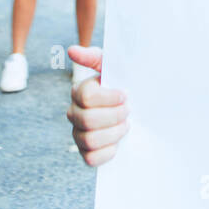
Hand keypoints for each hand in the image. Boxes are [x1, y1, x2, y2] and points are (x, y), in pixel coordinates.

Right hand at [66, 45, 129, 166]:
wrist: (137, 108)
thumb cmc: (123, 85)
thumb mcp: (113, 68)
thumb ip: (95, 57)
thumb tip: (71, 50)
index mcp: (80, 92)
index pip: (86, 97)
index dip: (110, 98)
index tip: (126, 94)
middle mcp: (74, 114)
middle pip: (87, 119)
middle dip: (114, 116)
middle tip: (129, 111)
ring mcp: (78, 134)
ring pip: (89, 139)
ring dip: (114, 133)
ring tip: (126, 125)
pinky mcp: (86, 153)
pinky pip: (91, 159)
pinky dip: (108, 152)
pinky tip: (118, 143)